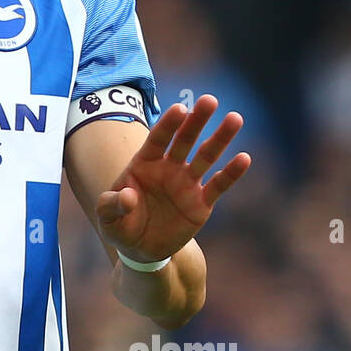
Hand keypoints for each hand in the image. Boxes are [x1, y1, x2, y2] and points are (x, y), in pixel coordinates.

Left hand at [95, 95, 250, 263]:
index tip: (180, 109)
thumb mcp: (107, 218)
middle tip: (209, 100)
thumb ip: (111, 205)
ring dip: (220, 138)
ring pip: (205, 156)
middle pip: (184, 140)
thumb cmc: (121, 226)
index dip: (168, 124)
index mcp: (144, 164)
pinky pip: (218, 185)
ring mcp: (187, 183)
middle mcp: (168, 168)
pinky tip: (244, 158)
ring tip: (234, 118)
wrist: (141, 250)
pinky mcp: (201, 203)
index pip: (157, 139)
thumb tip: (128, 196)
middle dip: (196, 120)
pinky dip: (231, 173)